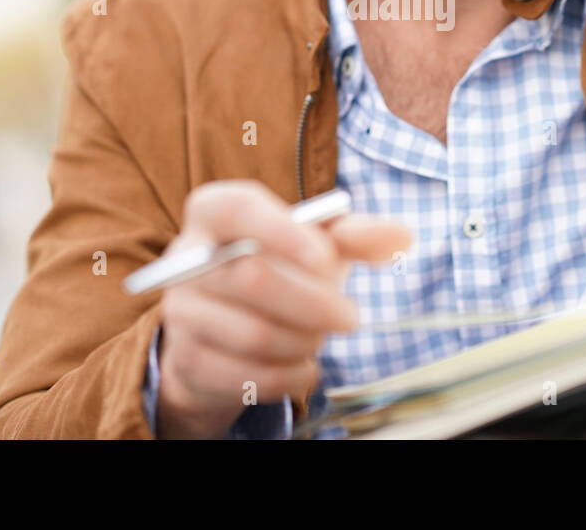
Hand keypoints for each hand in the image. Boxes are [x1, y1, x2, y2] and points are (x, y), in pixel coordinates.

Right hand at [154, 180, 410, 437]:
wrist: (229, 329)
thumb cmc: (279, 270)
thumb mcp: (316, 245)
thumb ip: (356, 236)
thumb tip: (404, 236)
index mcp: (215, 212)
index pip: (237, 209)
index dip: (281, 230)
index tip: (325, 256)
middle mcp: (187, 259)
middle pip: (251, 278)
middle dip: (313, 303)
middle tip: (351, 317)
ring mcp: (181, 313)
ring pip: (252, 333)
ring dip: (304, 341)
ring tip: (321, 339)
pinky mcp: (186, 361)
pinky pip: (244, 376)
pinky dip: (287, 376)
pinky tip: (304, 367)